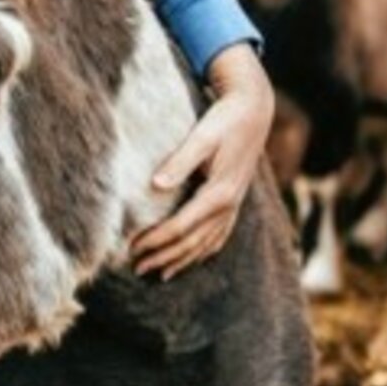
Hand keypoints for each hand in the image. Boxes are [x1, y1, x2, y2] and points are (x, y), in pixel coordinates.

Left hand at [130, 44, 274, 279]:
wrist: (254, 110)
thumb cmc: (224, 120)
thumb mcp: (202, 136)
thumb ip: (179, 162)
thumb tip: (155, 185)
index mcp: (218, 192)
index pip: (181, 227)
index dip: (156, 241)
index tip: (132, 248)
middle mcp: (229, 205)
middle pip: (192, 242)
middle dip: (164, 257)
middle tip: (136, 269)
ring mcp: (234, 206)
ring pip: (207, 244)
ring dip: (182, 260)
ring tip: (159, 274)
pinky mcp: (234, 201)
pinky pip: (219, 236)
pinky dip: (203, 252)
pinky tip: (190, 260)